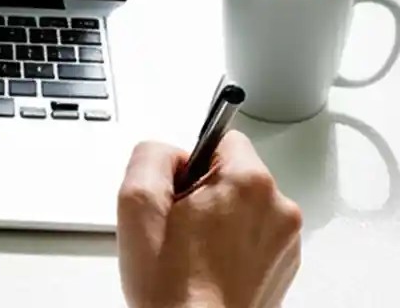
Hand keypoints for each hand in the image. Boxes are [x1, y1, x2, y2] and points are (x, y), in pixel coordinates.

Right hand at [117, 132, 301, 307]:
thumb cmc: (170, 286)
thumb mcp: (136, 202)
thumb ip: (151, 155)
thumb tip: (170, 152)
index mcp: (247, 183)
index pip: (223, 137)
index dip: (189, 162)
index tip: (179, 193)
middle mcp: (278, 207)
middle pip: (235, 172)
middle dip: (204, 191)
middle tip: (179, 226)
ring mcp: (286, 239)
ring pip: (245, 204)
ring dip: (220, 218)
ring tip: (193, 250)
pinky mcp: (285, 264)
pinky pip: (255, 234)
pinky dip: (233, 243)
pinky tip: (209, 265)